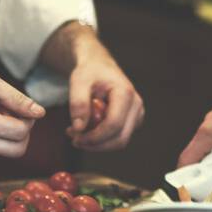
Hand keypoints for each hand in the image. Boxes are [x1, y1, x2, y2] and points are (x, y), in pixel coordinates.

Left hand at [42, 22, 143, 150]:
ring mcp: (136, 115)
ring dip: (97, 143)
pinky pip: (118, 138)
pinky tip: (86, 130)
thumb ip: (78, 103)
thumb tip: (78, 129)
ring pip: (119, 141)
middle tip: (74, 139)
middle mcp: (136, 106)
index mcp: (125, 94)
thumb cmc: (89, 72)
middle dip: (95, 144)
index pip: (113, 125)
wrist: (99, 66)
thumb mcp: (78, 81)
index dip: (94, 137)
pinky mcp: (132, 121)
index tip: (75, 138)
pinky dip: (101, 139)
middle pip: (119, 139)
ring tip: (76, 133)